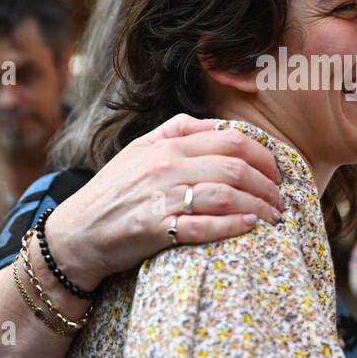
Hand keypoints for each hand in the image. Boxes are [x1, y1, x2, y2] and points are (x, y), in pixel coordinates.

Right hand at [43, 114, 283, 285]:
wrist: (75, 233)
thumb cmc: (113, 192)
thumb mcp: (139, 150)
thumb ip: (176, 131)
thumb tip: (218, 124)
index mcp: (166, 145)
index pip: (230, 139)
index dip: (263, 155)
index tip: (277, 172)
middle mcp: (166, 167)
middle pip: (234, 166)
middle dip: (267, 183)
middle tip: (280, 199)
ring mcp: (160, 197)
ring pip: (225, 195)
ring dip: (258, 207)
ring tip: (273, 218)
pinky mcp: (155, 229)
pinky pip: (204, 226)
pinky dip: (233, 226)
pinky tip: (251, 227)